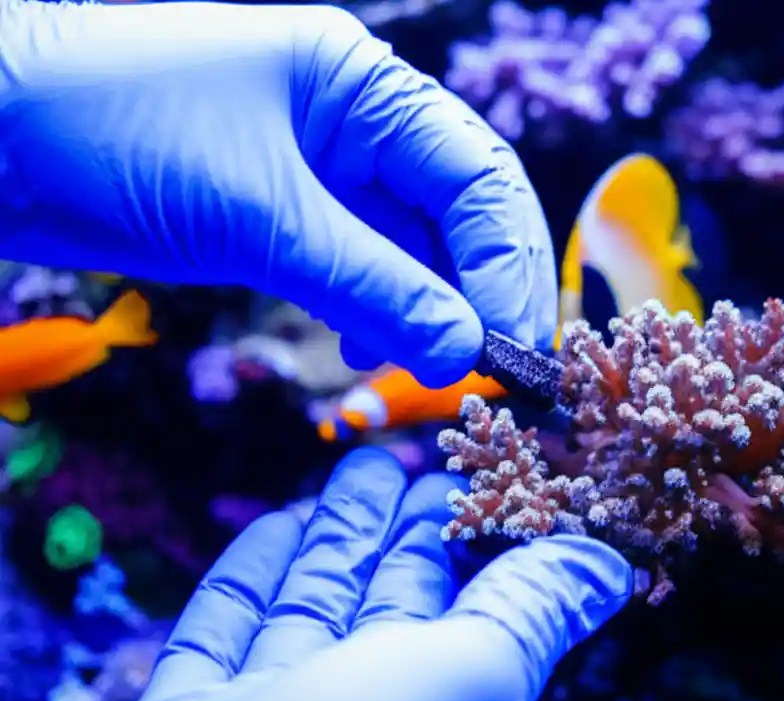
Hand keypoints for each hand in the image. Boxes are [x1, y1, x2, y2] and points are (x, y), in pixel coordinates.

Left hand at [0, 1, 557, 385]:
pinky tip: (362, 351)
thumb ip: (372, 285)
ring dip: (428, 311)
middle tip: (494, 373)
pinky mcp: (280, 213)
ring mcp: (319, 169)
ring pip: (412, 248)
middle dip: (480, 291)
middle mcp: (356, 123)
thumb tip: (463, 353)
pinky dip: (375, 312)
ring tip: (423, 371)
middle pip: (459, 213)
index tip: (514, 348)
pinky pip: (359, 266)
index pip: (478, 176)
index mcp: (365, 87)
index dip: (510, 264)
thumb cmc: (112, 133)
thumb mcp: (258, 215)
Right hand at [130, 448, 630, 700]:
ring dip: (332, 539)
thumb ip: (530, 613)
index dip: (474, 545)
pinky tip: (275, 521)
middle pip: (387, 605)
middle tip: (413, 455)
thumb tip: (610, 566)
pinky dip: (247, 579)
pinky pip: (219, 640)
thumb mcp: (469, 673)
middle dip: (403, 530)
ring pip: (306, 612)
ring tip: (358, 464)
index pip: (467, 613)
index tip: (479, 479)